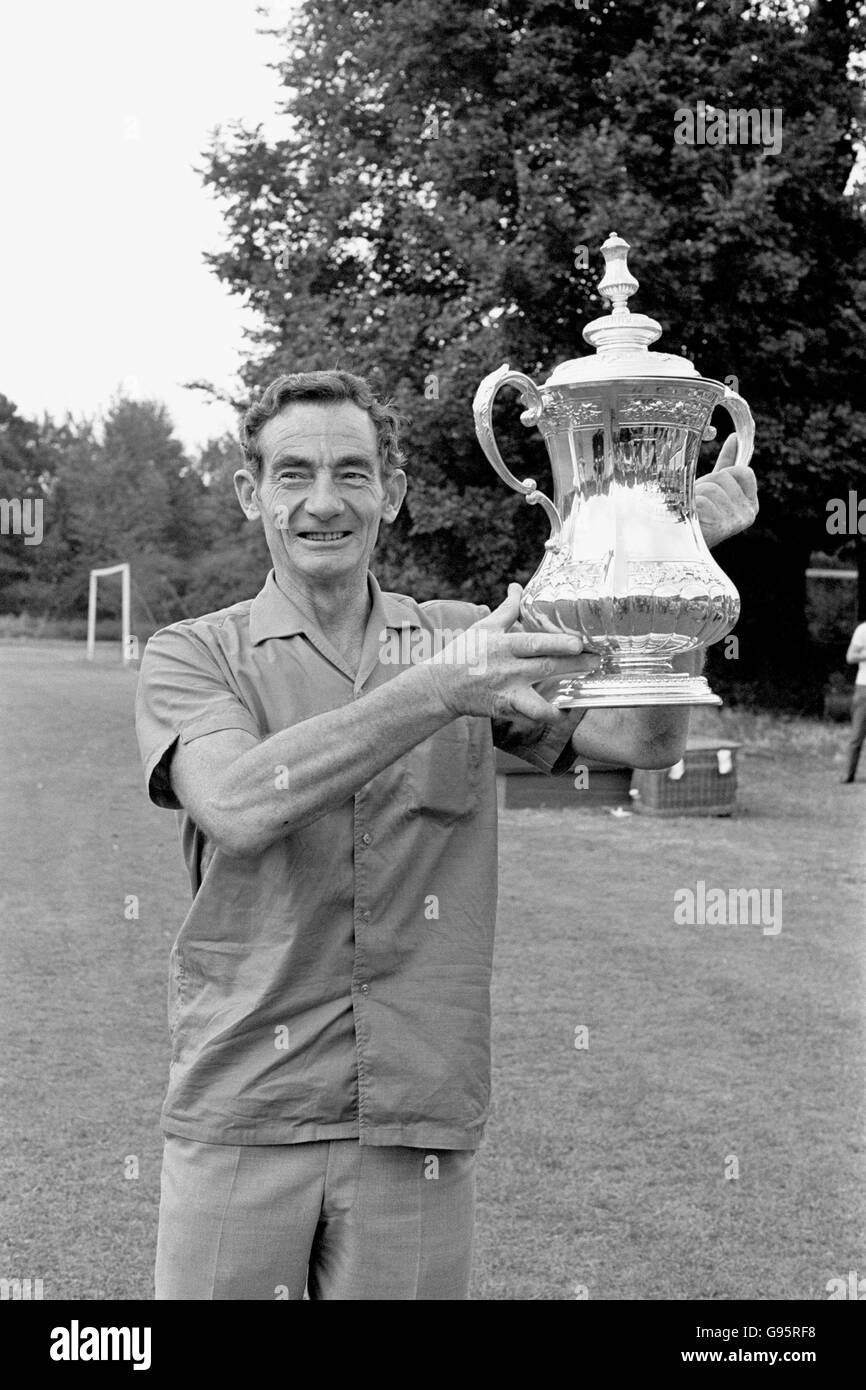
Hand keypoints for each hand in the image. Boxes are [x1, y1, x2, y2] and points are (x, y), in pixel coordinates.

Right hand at [421, 584, 598, 722]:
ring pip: (538, 701)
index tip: (579, 643)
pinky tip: (562, 714)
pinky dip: (546, 716)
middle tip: (596, 662)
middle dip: (573, 666)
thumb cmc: (464, 653)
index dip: (558, 643)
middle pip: (545, 667)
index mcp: (504, 645)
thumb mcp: (484, 627)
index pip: (534, 643)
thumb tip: (517, 587)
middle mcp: (508, 669)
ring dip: (560, 701)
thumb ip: (507, 609)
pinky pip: (529, 716)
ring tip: (580, 698)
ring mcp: (507, 692)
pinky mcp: (505, 709)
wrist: (441, 686)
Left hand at [695, 433, 757, 547]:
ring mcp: (734, 523)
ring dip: (695, 495)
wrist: (675, 541)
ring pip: (711, 487)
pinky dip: (688, 506)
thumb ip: (726, 465)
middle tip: (698, 504)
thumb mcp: (713, 487)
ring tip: (691, 512)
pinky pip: (700, 500)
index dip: (723, 474)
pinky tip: (688, 521)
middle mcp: (747, 516)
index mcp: (750, 506)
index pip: (743, 471)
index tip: (714, 489)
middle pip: (724, 476)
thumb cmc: (694, 513)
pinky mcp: (718, 528)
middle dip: (705, 484)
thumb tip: (734, 438)